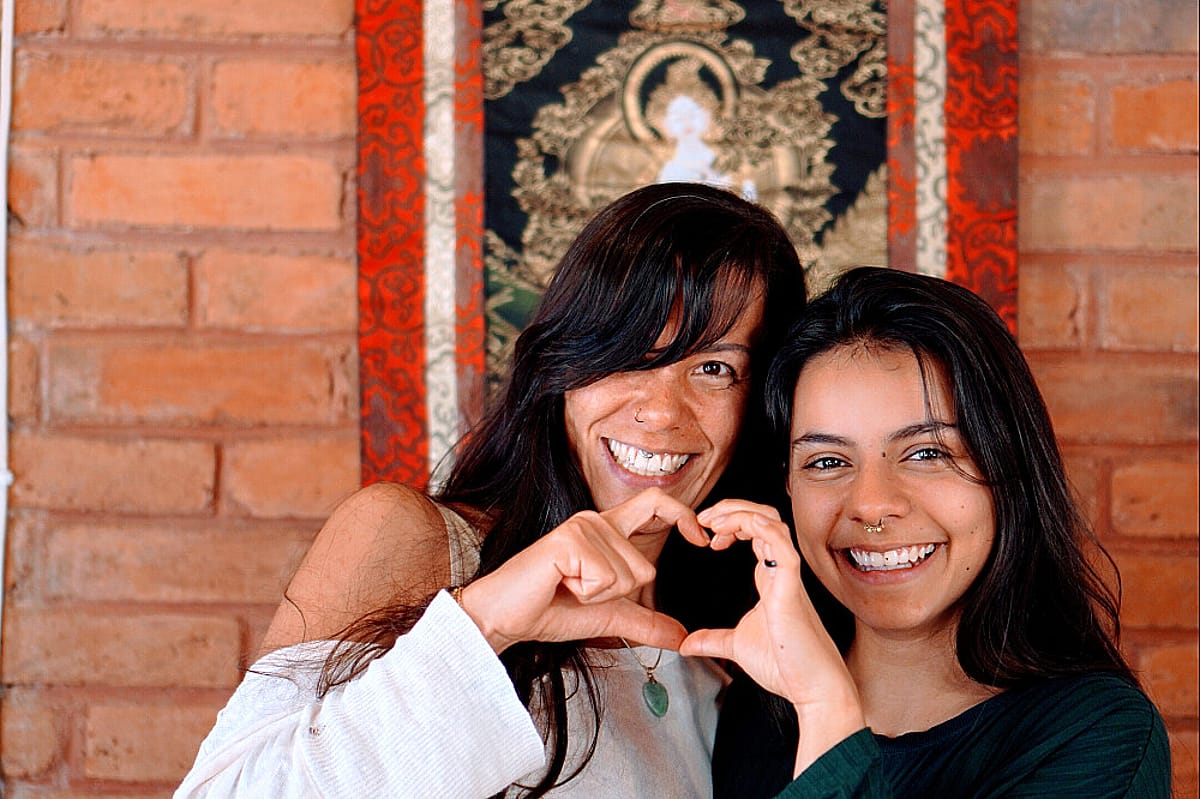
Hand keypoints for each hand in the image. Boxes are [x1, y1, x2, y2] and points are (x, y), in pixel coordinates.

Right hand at [459, 488, 705, 653]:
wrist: (505, 617)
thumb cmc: (549, 609)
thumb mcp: (608, 616)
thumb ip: (645, 621)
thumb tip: (683, 637)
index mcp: (606, 530)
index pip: (655, 504)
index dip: (683, 516)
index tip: (702, 538)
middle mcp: (596, 520)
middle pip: (644, 568)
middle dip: (617, 596)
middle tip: (577, 591)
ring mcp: (582, 527)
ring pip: (627, 577)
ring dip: (597, 596)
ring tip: (565, 586)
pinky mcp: (570, 540)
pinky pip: (606, 579)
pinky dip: (585, 594)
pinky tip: (558, 584)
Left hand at [681, 499, 865, 773]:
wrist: (813, 691)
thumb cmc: (786, 667)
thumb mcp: (736, 646)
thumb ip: (712, 640)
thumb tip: (686, 644)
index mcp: (769, 578)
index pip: (754, 531)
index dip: (730, 522)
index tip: (705, 534)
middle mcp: (779, 571)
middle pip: (763, 517)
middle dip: (732, 508)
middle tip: (703, 517)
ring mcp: (787, 578)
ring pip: (772, 524)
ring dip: (741, 514)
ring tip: (713, 522)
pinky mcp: (792, 591)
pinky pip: (784, 549)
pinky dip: (767, 530)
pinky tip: (749, 524)